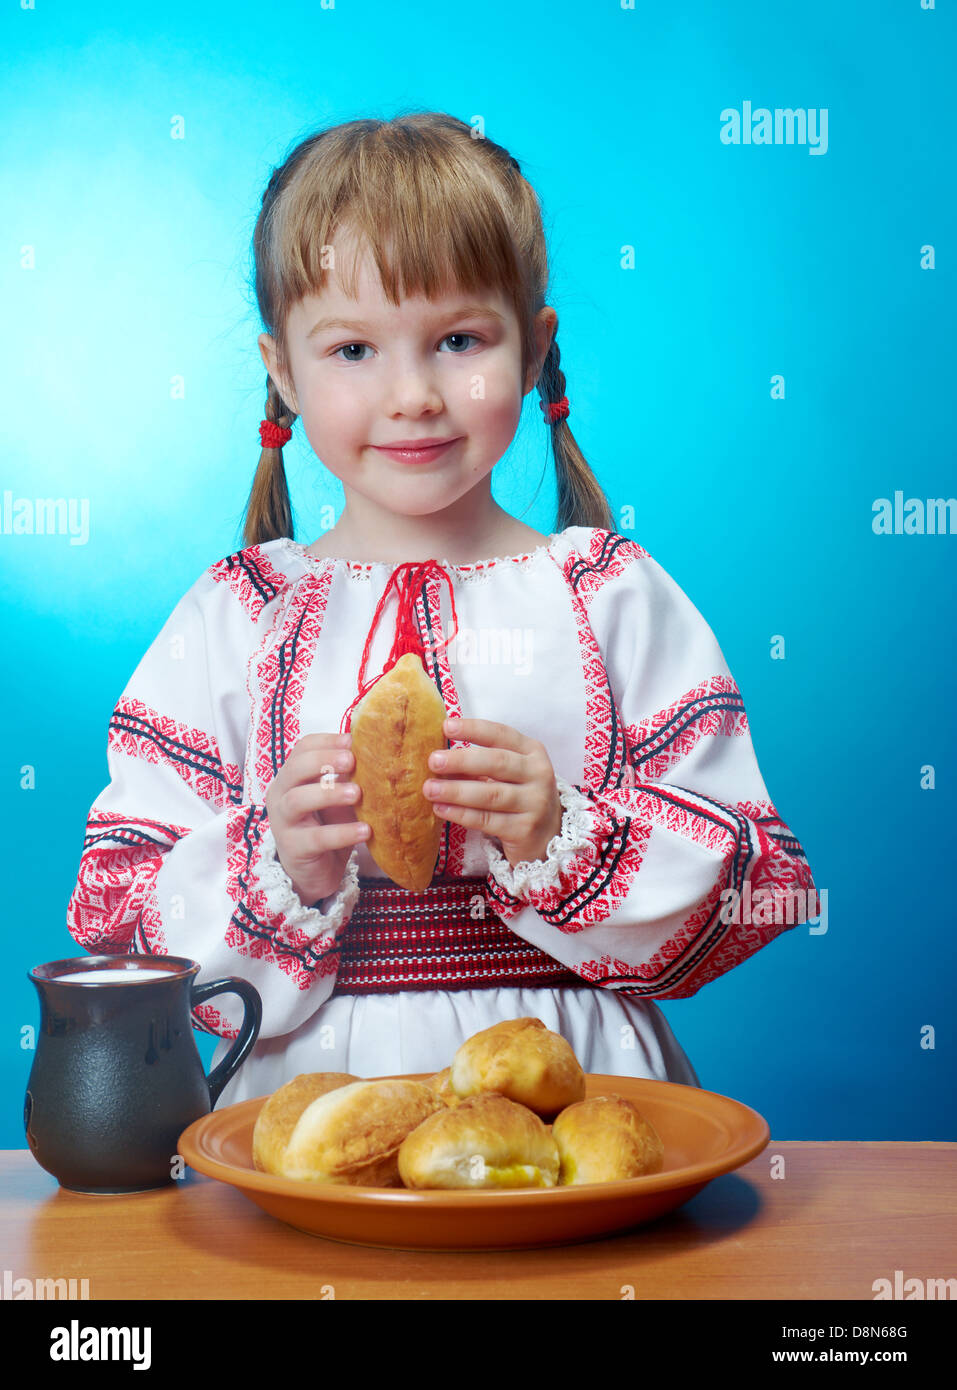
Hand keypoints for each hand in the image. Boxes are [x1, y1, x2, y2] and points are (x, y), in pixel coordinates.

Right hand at [264, 732, 369, 906]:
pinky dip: (342, 832)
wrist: (315, 871)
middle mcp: (281, 794)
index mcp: (291, 775)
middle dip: (323, 760)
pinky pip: (317, 838)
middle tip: (352, 761)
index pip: (302, 748)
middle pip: (295, 768)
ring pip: (298, 800)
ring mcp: (283, 822)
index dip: (327, 741)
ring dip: (329, 793)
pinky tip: (365, 830)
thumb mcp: (337, 796)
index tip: (352, 740)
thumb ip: (347, 775)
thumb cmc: (326, 825)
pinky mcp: (294, 848)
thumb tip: (377, 747)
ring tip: (358, 794)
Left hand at [423, 718, 563, 868]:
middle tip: (433, 761)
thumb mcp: (509, 773)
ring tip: (429, 788)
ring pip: (491, 794)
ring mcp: (535, 803)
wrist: (547, 836)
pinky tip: (440, 809)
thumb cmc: (519, 796)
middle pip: (497, 763)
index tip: (446, 726)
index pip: (501, 734)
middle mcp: (539, 774)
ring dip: (456, 790)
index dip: (473, 729)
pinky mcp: (524, 830)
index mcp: (532, 752)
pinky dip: (461, 814)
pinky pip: (487, 820)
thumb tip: (438, 756)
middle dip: (462, 760)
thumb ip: (481, 762)